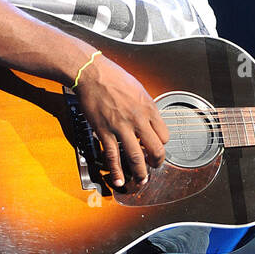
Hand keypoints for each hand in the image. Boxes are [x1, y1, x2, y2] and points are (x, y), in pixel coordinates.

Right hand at [74, 53, 167, 186]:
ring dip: (140, 172)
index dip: (161, 145)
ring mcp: (121, 127)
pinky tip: (118, 180)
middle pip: (156, 149)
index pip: (164, 135)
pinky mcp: (104, 131)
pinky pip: (113, 156)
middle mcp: (138, 119)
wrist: (91, 72)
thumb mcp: (138, 89)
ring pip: (136, 157)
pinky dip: (116, 171)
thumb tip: (149, 120)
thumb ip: (145, 107)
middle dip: (157, 162)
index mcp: (149, 108)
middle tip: (154, 167)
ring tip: (141, 180)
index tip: (156, 148)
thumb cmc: (113, 77)